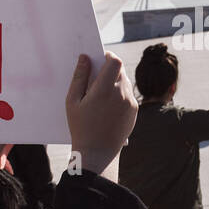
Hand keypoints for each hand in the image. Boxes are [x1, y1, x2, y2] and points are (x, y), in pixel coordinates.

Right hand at [66, 53, 136, 175]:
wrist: (98, 152)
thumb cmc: (81, 127)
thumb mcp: (73, 101)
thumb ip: (79, 77)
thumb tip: (84, 58)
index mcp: (104, 90)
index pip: (114, 61)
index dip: (107, 56)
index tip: (99, 58)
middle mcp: (121, 94)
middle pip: (120, 70)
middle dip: (109, 69)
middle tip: (96, 76)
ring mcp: (130, 103)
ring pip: (125, 82)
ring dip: (115, 81)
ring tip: (100, 92)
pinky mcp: (135, 111)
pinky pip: (128, 94)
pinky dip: (119, 93)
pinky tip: (107, 105)